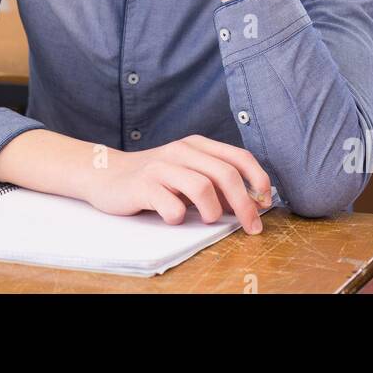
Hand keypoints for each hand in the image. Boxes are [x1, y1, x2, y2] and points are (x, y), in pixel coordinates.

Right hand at [84, 134, 272, 234]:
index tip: (265, 202)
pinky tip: (173, 217)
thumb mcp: (188, 172)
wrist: (106, 175)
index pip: (239, 156)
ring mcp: (161, 167)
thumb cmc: (155, 178)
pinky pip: (172, 206)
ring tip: (207, 220)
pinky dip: (179, 217)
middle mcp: (181, 151)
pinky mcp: (143, 185)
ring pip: (202, 188)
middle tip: (251, 227)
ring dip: (213, 212)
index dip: (258, 179)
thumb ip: (215, 182)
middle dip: (245, 205)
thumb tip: (251, 202)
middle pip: (225, 175)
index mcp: (197, 145)